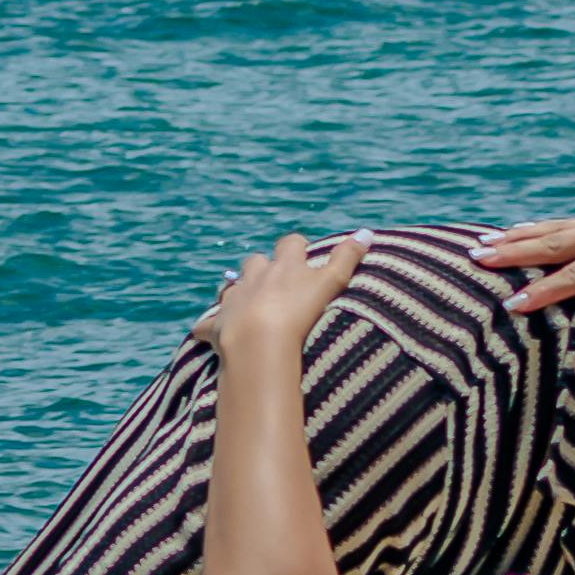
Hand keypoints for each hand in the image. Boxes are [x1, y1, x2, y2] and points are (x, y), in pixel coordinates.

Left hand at [209, 231, 365, 363]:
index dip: (297, 249)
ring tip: (246, 306)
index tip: (304, 255)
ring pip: (231, 287)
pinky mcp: (217, 326)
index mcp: (283, 266)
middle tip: (274, 282)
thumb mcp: (331, 283)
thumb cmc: (300, 312)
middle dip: (263, 267)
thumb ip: (348, 258)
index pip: (290, 245)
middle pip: (255, 262)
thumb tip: (367, 232)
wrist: (260, 342)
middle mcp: (254, 278)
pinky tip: (209, 335)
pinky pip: (207, 324)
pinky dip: (209, 327)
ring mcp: (233, 301)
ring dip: (237, 293)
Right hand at [478, 204, 574, 325]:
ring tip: (484, 241)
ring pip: (555, 228)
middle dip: (513, 253)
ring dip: (518, 236)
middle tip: (476, 256)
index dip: (540, 293)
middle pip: (552, 244)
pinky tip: (520, 229)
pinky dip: (540, 226)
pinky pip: (568, 222)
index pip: (572, 277)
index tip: (509, 305)